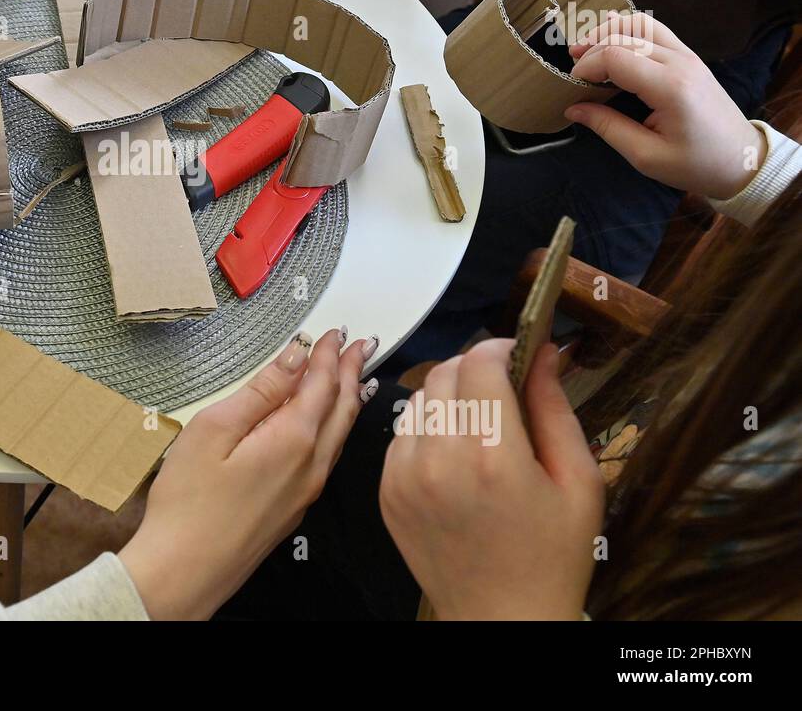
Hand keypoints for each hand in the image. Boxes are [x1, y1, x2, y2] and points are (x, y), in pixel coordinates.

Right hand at [119, 328, 371, 618]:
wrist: (184, 572)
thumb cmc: (189, 504)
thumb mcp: (215, 429)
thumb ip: (260, 391)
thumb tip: (294, 357)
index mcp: (293, 440)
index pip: (321, 385)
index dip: (329, 354)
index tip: (335, 331)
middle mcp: (310, 467)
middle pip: (341, 409)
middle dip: (351, 373)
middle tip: (361, 345)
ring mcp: (305, 492)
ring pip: (339, 436)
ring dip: (348, 401)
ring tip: (356, 379)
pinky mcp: (293, 509)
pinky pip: (327, 458)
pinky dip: (335, 429)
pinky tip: (327, 427)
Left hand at [380, 339, 604, 619]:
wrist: (502, 618)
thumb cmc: (552, 556)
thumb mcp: (579, 481)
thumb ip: (555, 408)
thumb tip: (544, 352)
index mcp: (495, 457)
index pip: (481, 362)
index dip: (502, 348)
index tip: (519, 355)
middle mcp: (441, 461)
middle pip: (445, 371)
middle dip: (476, 368)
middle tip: (503, 390)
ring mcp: (405, 476)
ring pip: (420, 398)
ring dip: (449, 396)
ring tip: (480, 426)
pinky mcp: (386, 489)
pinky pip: (402, 432)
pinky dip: (427, 429)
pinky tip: (455, 454)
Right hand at [565, 13, 765, 199]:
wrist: (742, 159)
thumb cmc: (696, 164)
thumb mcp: (646, 156)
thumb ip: (608, 127)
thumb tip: (573, 109)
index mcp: (670, 88)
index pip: (616, 56)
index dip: (586, 66)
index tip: (572, 87)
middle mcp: (680, 63)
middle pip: (624, 36)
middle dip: (591, 49)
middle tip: (572, 72)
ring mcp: (687, 56)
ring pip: (641, 24)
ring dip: (609, 31)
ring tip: (586, 48)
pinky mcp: (689, 58)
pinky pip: (655, 30)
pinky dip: (629, 29)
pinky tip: (612, 36)